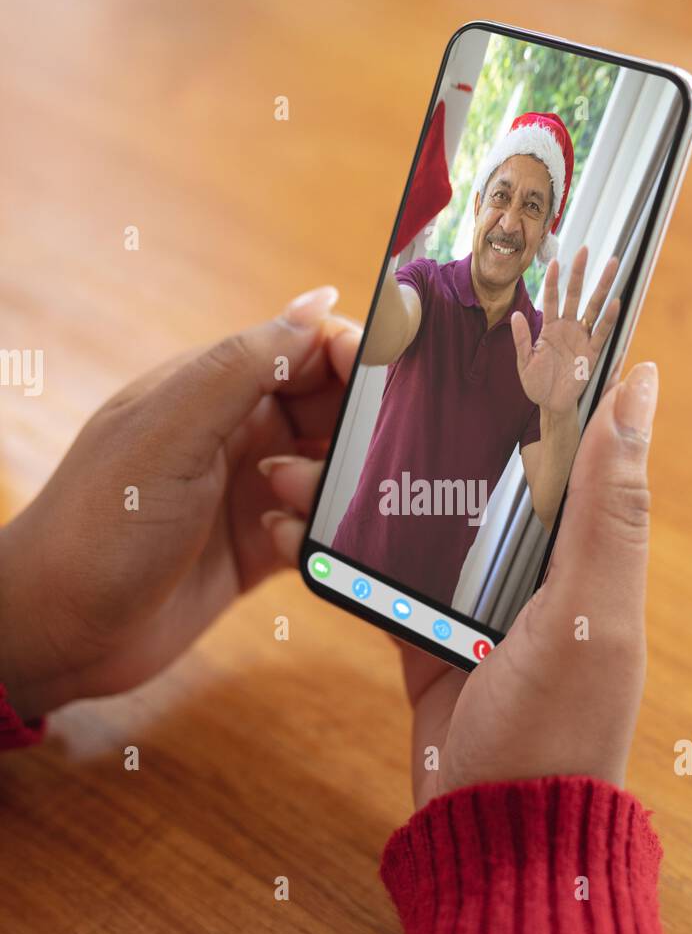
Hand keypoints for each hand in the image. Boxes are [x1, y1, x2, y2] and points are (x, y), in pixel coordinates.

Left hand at [0, 287, 359, 717]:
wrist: (61, 632)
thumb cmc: (100, 524)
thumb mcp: (171, 434)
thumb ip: (245, 366)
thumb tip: (318, 301)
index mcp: (213, 387)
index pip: (307, 346)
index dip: (354, 357)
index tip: (388, 385)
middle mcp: (237, 431)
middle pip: (333, 409)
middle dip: (355, 431)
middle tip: (348, 460)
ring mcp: (249, 490)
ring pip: (333, 471)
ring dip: (330, 488)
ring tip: (281, 506)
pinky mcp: (259, 548)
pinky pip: (319, 528)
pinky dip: (316, 535)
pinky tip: (280, 546)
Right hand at [244, 359, 654, 809]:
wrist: (494, 839)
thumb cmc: (558, 728)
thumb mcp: (592, 611)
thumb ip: (610, 503)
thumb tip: (639, 385)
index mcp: (586, 548)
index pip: (558, 438)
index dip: (521, 377)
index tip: (468, 314)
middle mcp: (534, 567)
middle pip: (474, 469)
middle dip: (415, 426)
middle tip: (352, 378)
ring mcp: (475, 602)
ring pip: (416, 517)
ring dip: (359, 485)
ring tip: (298, 455)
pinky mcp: (425, 638)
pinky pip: (380, 577)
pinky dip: (339, 550)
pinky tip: (294, 519)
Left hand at [511, 246, 619, 415]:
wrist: (551, 404)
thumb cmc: (537, 384)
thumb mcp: (524, 361)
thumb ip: (521, 339)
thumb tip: (514, 315)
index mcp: (550, 328)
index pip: (552, 298)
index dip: (554, 281)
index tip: (556, 261)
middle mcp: (568, 328)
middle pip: (575, 295)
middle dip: (580, 273)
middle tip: (585, 250)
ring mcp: (582, 338)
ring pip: (593, 307)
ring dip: (602, 286)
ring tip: (612, 264)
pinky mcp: (592, 352)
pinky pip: (602, 332)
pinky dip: (609, 319)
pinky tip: (615, 302)